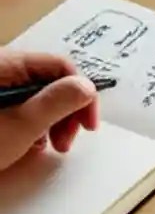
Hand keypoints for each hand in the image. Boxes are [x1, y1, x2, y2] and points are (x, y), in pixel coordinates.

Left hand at [0, 50, 99, 171]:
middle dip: (66, 112)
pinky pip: (20, 106)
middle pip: (49, 81)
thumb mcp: (22, 125)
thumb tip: (87, 86)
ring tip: (47, 148)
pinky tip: (28, 145)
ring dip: (51, 122)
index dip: (81, 94)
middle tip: (66, 143)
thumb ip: (58, 101)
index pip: (60, 66)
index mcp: (5, 64)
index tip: (88, 125)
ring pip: (37, 96)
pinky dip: (31, 125)